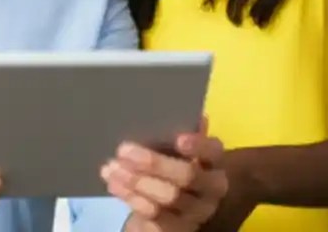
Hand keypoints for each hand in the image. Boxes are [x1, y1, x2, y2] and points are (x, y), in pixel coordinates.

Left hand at [103, 118, 227, 231]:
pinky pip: (153, 215)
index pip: (213, 151)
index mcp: (215, 162)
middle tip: (123, 149)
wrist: (172, 208)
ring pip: (167, 198)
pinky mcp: (176, 229)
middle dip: (153, 163)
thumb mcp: (175, 149)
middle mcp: (211, 189)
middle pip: (187, 177)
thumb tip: (179, 108)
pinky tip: (114, 184)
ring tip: (111, 167)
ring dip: (135, 181)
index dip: (198, 145)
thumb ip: (175, 130)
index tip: (179, 138)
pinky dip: (130, 197)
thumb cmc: (171, 166)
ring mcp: (195, 213)